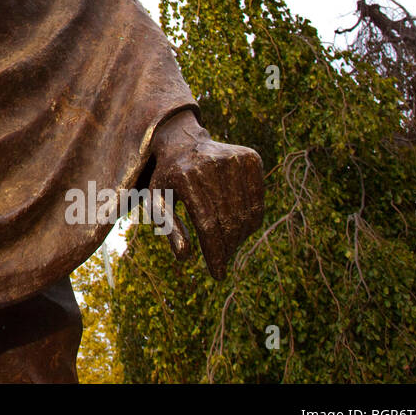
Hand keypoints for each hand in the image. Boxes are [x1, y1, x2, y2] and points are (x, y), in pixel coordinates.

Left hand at [147, 110, 264, 278]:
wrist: (181, 140)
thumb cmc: (167, 178)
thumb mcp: (157, 201)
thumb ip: (169, 228)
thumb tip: (185, 256)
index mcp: (185, 175)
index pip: (207, 224)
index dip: (215, 253)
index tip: (218, 274)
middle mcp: (211, 164)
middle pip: (229, 221)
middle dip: (227, 248)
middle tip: (222, 262)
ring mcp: (234, 159)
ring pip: (246, 213)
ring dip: (240, 237)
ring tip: (227, 246)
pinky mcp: (250, 157)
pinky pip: (258, 200)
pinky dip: (251, 218)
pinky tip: (238, 226)